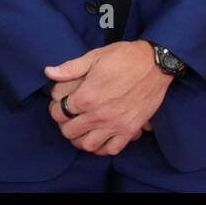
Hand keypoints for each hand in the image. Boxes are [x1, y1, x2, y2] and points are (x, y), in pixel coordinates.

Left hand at [45, 41, 171, 154]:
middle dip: (66, 125)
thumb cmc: (126, 57)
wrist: (156, 63)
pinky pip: (111, 149)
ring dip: (81, 139)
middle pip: (69, 132)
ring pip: (87, 145)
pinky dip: (103, 148)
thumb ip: (71, 67)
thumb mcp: (96, 56)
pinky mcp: (130, 129)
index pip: (58, 113)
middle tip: (71, 117)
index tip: (60, 105)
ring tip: (84, 130)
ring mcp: (115, 124)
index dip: (55, 109)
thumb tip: (49, 72)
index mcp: (86, 96)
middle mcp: (98, 114)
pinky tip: (101, 138)